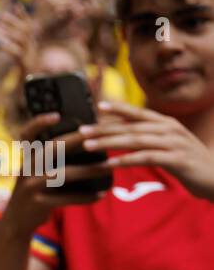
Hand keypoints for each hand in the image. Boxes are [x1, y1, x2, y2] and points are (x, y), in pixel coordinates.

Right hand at [2, 112, 109, 235]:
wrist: (17, 221)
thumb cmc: (35, 192)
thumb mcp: (35, 172)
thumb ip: (50, 159)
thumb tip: (86, 141)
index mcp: (26, 158)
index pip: (27, 134)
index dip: (39, 122)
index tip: (57, 114)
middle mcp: (26, 169)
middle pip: (53, 149)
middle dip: (78, 140)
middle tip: (100, 136)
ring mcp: (30, 186)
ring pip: (64, 174)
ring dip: (90, 170)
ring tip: (109, 168)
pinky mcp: (38, 203)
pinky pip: (67, 198)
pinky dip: (86, 197)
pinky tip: (100, 194)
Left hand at [81, 102, 213, 201]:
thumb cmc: (187, 161)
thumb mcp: (167, 145)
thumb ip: (148, 137)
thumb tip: (122, 134)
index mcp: (167, 124)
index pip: (139, 113)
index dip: (119, 108)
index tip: (98, 106)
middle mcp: (170, 130)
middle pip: (132, 127)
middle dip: (104, 129)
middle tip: (82, 132)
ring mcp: (175, 143)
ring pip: (137, 140)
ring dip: (110, 142)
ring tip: (89, 146)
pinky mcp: (177, 160)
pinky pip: (147, 157)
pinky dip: (127, 159)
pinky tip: (110, 163)